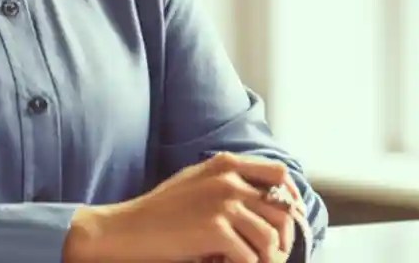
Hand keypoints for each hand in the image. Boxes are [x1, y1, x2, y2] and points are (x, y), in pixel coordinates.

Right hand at [63, 152, 303, 262]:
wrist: (127, 229)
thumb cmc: (161, 209)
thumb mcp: (196, 179)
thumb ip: (227, 178)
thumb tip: (265, 193)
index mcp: (226, 164)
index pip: (279, 174)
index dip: (291, 196)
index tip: (290, 215)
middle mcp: (229, 180)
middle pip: (281, 208)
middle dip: (285, 235)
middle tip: (278, 251)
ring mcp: (223, 205)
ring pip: (270, 235)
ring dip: (269, 255)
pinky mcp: (215, 231)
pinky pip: (250, 255)